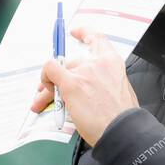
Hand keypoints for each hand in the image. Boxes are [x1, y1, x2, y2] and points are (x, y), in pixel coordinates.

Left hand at [31, 25, 140, 145]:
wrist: (122, 131)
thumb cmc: (122, 118)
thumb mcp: (120, 91)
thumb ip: (104, 83)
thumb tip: (88, 88)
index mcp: (113, 63)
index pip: (96, 38)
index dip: (84, 33)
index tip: (75, 33)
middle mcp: (97, 63)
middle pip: (71, 62)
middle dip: (60, 76)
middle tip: (52, 90)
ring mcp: (84, 72)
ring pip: (58, 71)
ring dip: (48, 86)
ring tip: (42, 100)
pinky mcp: (71, 84)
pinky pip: (50, 71)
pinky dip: (44, 79)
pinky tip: (43, 92)